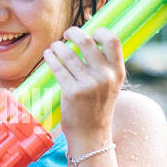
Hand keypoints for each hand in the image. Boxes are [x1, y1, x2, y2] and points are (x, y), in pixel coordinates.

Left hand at [43, 26, 123, 145]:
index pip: (113, 41)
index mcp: (117, 72)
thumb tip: (90, 38)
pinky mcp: (72, 92)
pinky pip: (58, 67)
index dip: (99, 31)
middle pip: (87, 41)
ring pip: (68, 53)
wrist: (91, 134)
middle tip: (67, 34)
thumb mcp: (110, 85)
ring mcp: (89, 85)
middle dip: (73, 33)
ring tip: (54, 47)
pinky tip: (49, 55)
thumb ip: (105, 65)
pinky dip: (51, 57)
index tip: (90, 32)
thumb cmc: (98, 106)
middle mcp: (105, 77)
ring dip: (57, 46)